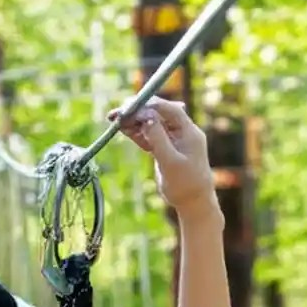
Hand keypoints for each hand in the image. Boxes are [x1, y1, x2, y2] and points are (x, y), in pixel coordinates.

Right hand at [107, 96, 216, 217]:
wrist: (193, 202)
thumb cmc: (186, 184)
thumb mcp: (171, 161)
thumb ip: (158, 138)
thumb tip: (146, 116)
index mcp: (189, 132)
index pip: (170, 110)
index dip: (151, 104)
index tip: (132, 105)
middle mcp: (181, 132)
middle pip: (158, 113)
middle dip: (138, 111)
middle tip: (118, 112)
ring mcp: (172, 139)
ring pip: (150, 124)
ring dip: (133, 121)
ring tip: (114, 119)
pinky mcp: (163, 148)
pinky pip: (148, 135)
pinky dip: (135, 132)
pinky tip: (122, 128)